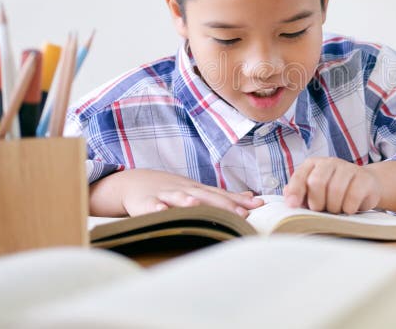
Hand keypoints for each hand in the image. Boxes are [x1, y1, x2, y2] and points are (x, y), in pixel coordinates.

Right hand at [91, 168, 264, 216]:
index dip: (240, 201)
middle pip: (207, 197)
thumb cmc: (173, 190)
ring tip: (198, 205)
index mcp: (199, 190)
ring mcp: (166, 195)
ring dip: (188, 201)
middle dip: (224, 205)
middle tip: (241, 212)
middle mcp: (186, 191)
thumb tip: (251, 198)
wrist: (136, 182)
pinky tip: (159, 211)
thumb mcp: (199, 191)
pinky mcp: (146, 202)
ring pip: (178, 198)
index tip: (259, 206)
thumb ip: (223, 196)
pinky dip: (154, 208)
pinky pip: (150, 206)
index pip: (223, 195)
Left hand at [283, 157, 382, 213]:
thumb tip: (289, 199)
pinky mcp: (364, 178)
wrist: (365, 186)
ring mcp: (348, 167)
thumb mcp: (315, 192)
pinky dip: (348, 208)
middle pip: (317, 182)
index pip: (300, 176)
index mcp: (313, 164)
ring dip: (334, 207)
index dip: (295, 192)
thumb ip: (301, 195)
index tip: (292, 205)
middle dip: (317, 202)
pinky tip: (349, 208)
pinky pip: (353, 196)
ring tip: (336, 209)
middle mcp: (330, 162)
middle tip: (321, 209)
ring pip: (336, 190)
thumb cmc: (335, 191)